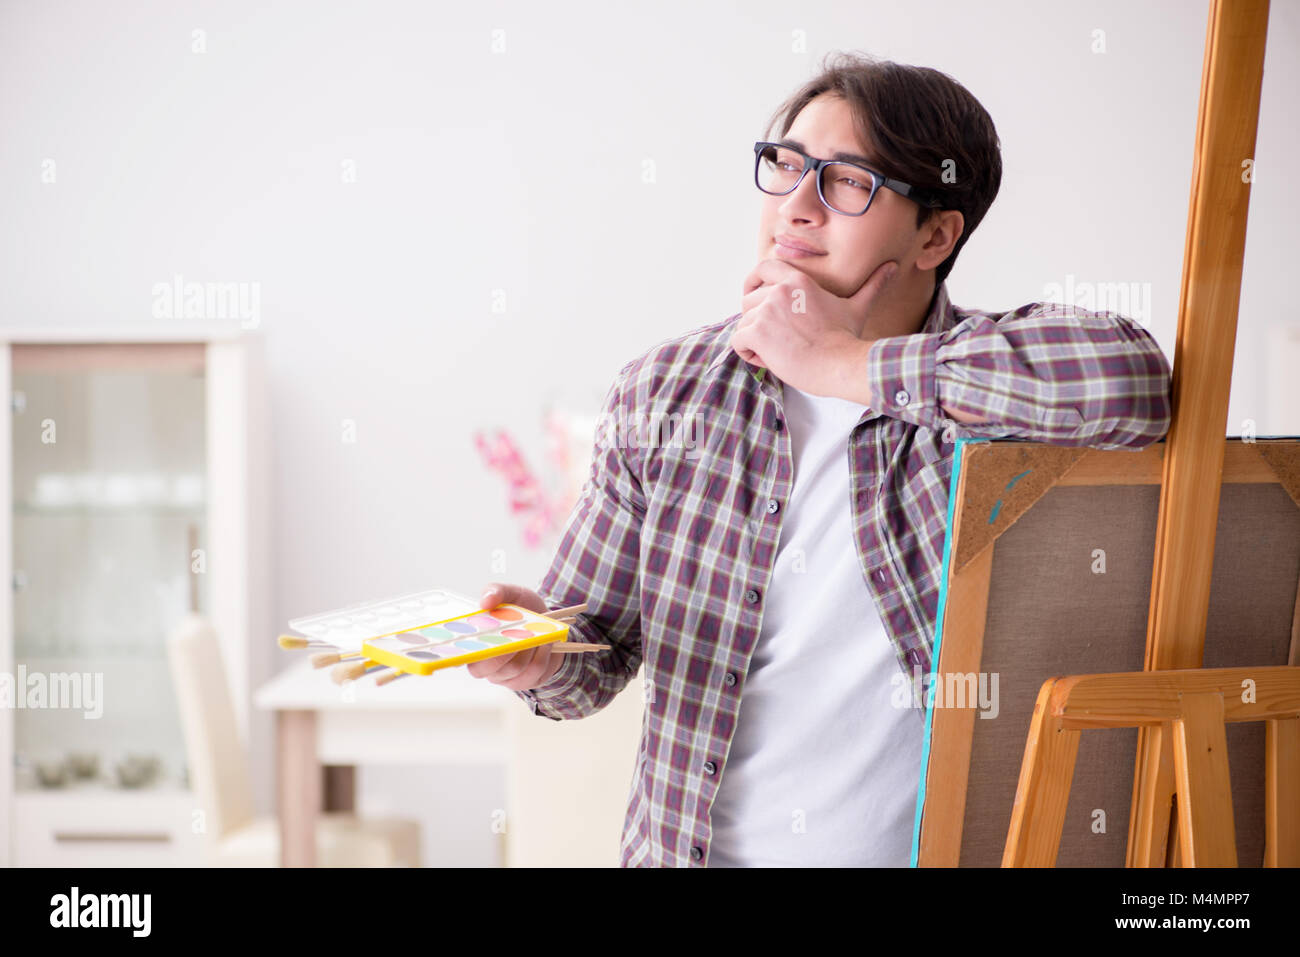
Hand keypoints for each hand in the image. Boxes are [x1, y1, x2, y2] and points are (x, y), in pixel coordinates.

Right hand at [466, 582, 563, 690]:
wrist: (550, 625)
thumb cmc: (524, 610)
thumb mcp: (512, 594)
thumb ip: (497, 591)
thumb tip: (485, 601)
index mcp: (474, 643)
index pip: (458, 656)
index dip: (457, 656)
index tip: (468, 648)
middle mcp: (484, 664)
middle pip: (482, 669)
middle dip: (502, 651)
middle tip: (516, 634)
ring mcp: (504, 676)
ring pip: (512, 669)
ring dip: (528, 649)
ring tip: (537, 634)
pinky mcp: (524, 682)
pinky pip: (532, 674)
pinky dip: (541, 656)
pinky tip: (545, 644)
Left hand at [733, 258, 898, 396]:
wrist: (841, 364)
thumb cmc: (847, 339)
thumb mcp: (857, 307)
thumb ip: (871, 286)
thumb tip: (893, 267)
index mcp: (797, 281)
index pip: (762, 268)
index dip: (752, 282)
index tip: (752, 294)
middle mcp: (779, 290)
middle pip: (748, 302)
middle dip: (757, 322)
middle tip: (780, 339)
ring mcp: (766, 310)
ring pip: (743, 323)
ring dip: (755, 341)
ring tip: (781, 351)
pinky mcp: (757, 332)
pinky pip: (738, 342)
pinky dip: (748, 354)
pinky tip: (772, 360)